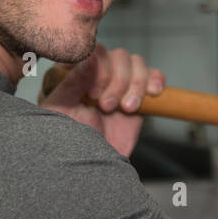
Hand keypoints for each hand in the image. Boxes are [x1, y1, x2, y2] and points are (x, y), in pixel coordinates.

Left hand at [39, 44, 164, 156]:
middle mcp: (98, 73)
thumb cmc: (69, 141)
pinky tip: (152, 94)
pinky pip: (154, 76)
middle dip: (117, 82)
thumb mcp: (61, 111)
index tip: (93, 94)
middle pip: (118, 56)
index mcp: (74, 72)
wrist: (93, 167)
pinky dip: (156, 80)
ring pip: (136, 63)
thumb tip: (89, 56)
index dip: (99, 69)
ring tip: (127, 108)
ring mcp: (120, 83)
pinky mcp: (139, 95)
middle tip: (107, 107)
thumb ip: (72, 82)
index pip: (93, 51)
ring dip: (135, 85)